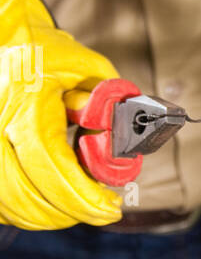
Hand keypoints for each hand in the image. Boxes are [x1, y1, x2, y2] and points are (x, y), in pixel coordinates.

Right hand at [0, 0, 121, 228]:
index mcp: (24, 104)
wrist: (9, 43)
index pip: (48, 164)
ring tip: (82, 206)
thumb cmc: (48, 55)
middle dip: (69, 211)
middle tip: (103, 209)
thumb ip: (111, 105)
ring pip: (9, 203)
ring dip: (49, 215)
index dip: (81, 195)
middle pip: (24, 193)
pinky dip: (28, 210)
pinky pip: (0, 201)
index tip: (111, 208)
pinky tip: (55, 205)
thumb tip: (129, 142)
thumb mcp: (87, 69)